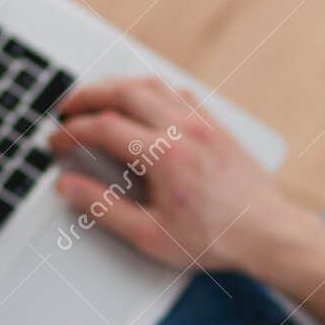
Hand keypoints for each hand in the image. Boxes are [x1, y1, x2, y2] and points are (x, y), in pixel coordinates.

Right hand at [48, 76, 307, 271]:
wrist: (268, 234)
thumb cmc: (215, 239)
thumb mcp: (150, 236)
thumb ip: (103, 209)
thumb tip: (68, 188)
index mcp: (164, 155)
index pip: (103, 128)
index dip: (71, 132)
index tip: (55, 141)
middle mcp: (184, 129)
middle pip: (124, 92)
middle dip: (87, 96)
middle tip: (64, 108)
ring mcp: (204, 123)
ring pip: (152, 85)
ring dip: (118, 86)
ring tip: (96, 99)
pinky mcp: (217, 126)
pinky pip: (179, 92)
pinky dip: (152, 89)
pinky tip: (143, 100)